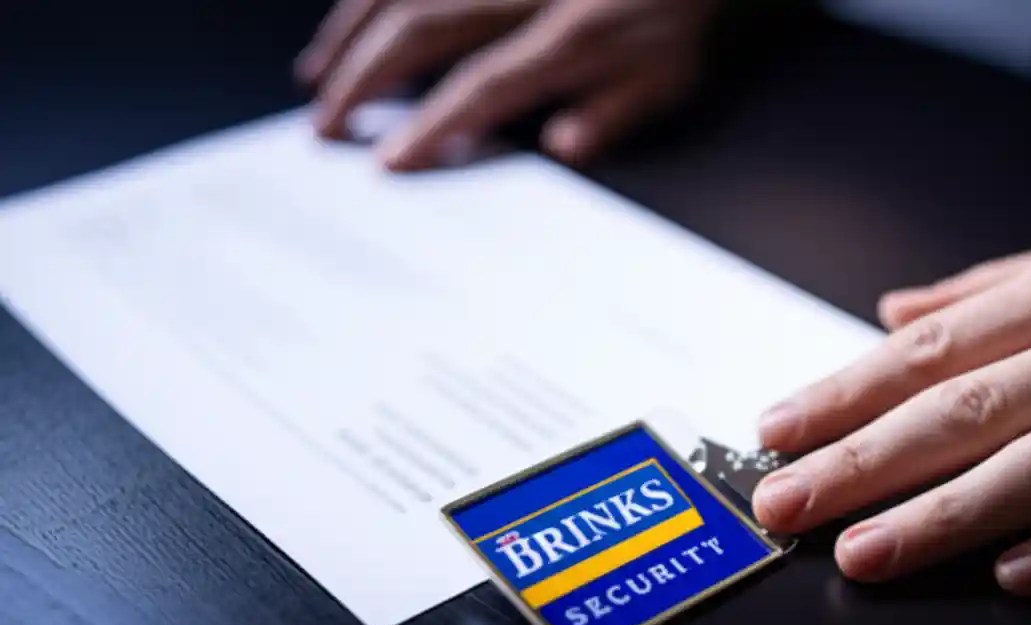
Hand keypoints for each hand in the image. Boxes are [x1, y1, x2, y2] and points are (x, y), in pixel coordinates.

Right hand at [295, 0, 718, 169]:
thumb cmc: (670, 15)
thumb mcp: (666, 76)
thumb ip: (612, 113)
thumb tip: (561, 148)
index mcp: (570, 35)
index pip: (487, 83)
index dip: (433, 123)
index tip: (389, 160)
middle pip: (422, 29)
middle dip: (363, 79)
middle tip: (326, 126)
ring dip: (351, 34)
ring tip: (317, 79)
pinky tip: (348, 20)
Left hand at [752, 197, 1030, 594]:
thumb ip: (990, 290)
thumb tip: (895, 315)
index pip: (929, 352)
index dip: (844, 394)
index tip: (780, 429)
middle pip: (961, 413)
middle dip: (861, 463)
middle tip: (788, 501)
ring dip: (942, 518)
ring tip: (865, 552)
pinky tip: (1015, 575)